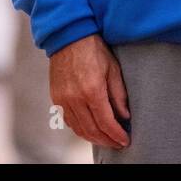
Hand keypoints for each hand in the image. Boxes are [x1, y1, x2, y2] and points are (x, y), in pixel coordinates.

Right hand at [49, 34, 130, 149]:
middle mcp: (75, 98)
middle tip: (118, 144)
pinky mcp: (56, 98)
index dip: (116, 135)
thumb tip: (124, 116)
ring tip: (106, 140)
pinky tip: (90, 129)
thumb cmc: (94, 49)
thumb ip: (119, 94)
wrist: (69, 37)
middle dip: (107, 140)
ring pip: (79, 129)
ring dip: (93, 138)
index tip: (125, 141)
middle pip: (92, 130)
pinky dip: (80, 129)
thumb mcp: (113, 68)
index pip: (106, 122)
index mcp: (92, 90)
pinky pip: (68, 121)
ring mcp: (63, 100)